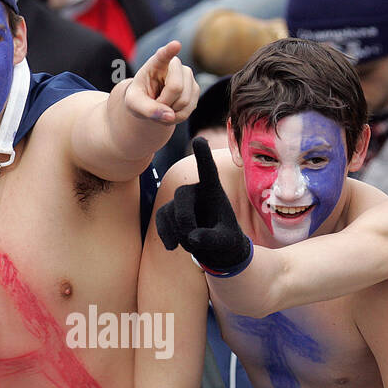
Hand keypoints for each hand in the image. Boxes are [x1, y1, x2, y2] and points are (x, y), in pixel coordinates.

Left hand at [126, 41, 197, 124]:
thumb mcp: (133, 104)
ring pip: (184, 100)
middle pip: (176, 87)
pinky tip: (170, 112)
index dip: (170, 50)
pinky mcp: (195, 89)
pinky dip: (177, 116)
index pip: (163, 55)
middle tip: (154, 104)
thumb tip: (170, 116)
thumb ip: (147, 109)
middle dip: (164, 103)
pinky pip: (189, 109)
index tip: (176, 45)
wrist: (149, 103)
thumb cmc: (139, 98)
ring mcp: (188, 76)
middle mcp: (175, 65)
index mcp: (156, 63)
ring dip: (170, 112)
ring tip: (161, 108)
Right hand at [155, 137, 252, 273]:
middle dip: (184, 219)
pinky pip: (161, 219)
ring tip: (192, 245)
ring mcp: (181, 201)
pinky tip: (172, 247)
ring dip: (177, 232)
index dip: (203, 155)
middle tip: (191, 238)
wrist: (215, 248)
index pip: (208, 171)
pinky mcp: (169, 211)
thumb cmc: (226, 239)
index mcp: (214, 191)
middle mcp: (196, 190)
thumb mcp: (226, 242)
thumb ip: (212, 239)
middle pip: (182, 196)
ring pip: (169, 211)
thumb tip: (192, 238)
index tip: (199, 139)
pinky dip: (165, 234)